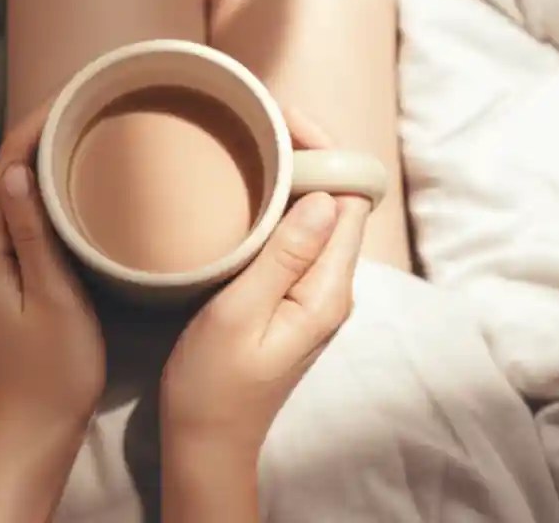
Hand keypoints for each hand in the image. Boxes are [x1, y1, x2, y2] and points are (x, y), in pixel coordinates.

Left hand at [0, 104, 104, 521]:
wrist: (37, 424)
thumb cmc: (54, 369)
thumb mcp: (53, 298)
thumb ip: (34, 233)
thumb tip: (22, 168)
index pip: (9, 160)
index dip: (43, 118)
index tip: (85, 86)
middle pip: (12, 164)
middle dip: (51, 124)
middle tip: (103, 93)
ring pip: (21, 184)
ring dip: (53, 149)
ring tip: (100, 118)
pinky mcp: (11, 266)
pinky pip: (30, 208)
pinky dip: (56, 183)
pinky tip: (86, 172)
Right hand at [159, 112, 370, 521]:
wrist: (206, 441)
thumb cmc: (214, 385)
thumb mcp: (241, 315)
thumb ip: (283, 256)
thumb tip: (326, 197)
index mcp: (326, 290)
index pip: (352, 200)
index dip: (327, 152)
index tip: (281, 119)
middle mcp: (329, 288)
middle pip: (339, 201)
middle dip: (310, 153)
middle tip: (259, 118)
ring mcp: (311, 293)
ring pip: (317, 215)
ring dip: (293, 174)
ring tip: (251, 139)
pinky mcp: (290, 298)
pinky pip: (296, 236)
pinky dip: (279, 203)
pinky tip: (247, 188)